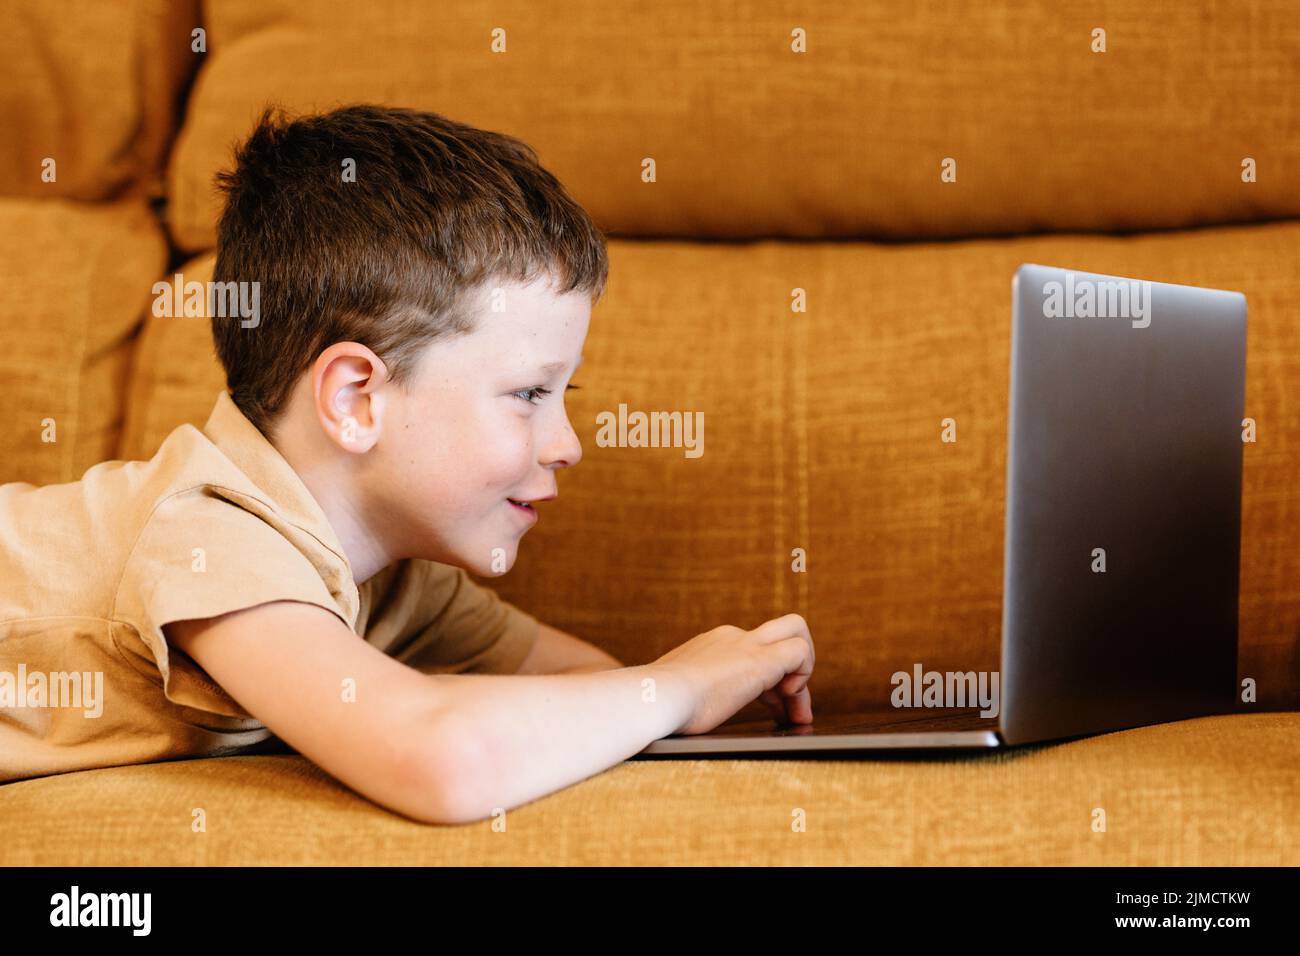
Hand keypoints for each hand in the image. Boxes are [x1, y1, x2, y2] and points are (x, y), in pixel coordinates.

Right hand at [652, 613, 813, 735]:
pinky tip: (787, 701)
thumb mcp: (678, 692)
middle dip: (793, 672)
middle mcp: (732, 638)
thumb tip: (684, 707)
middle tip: (793, 711)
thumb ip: (688, 692)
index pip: (752, 652)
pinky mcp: (761, 660)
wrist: (657, 696)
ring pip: (796, 630)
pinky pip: (800, 650)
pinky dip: (803, 676)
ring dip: (803, 674)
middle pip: (778, 636)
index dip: (768, 682)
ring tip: (798, 714)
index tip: (769, 709)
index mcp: (712, 646)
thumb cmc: (660, 703)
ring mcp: (747, 645)